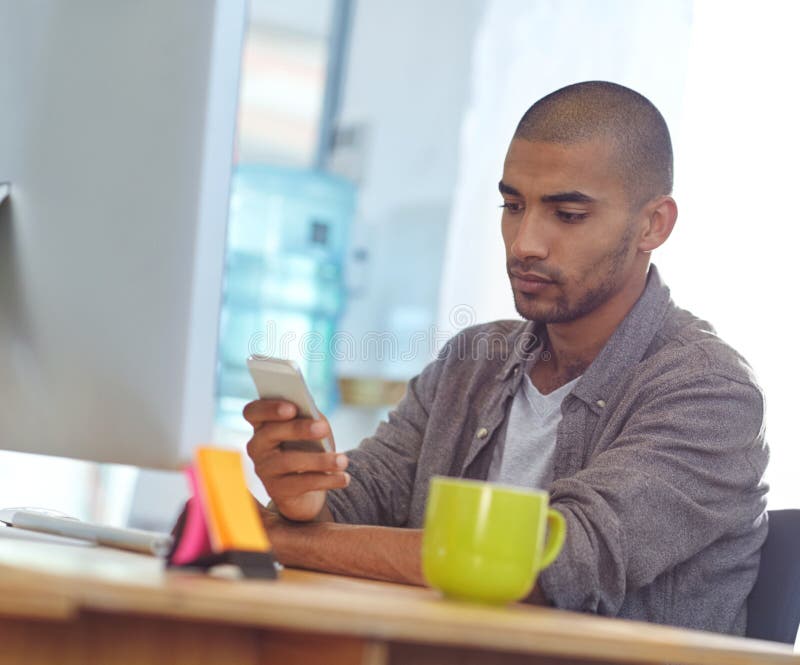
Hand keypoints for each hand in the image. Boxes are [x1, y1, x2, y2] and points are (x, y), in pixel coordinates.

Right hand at [243, 400, 349, 521]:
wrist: (308, 489)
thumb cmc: (309, 448)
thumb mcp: (311, 430)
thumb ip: (311, 419)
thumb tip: (317, 421)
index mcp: (262, 424)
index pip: (253, 411)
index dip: (269, 408)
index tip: (292, 407)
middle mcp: (257, 446)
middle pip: (270, 433)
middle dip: (298, 429)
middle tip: (323, 428)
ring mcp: (264, 469)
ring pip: (288, 461)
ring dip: (319, 460)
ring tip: (343, 460)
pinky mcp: (276, 491)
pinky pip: (301, 483)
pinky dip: (326, 480)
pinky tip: (343, 478)